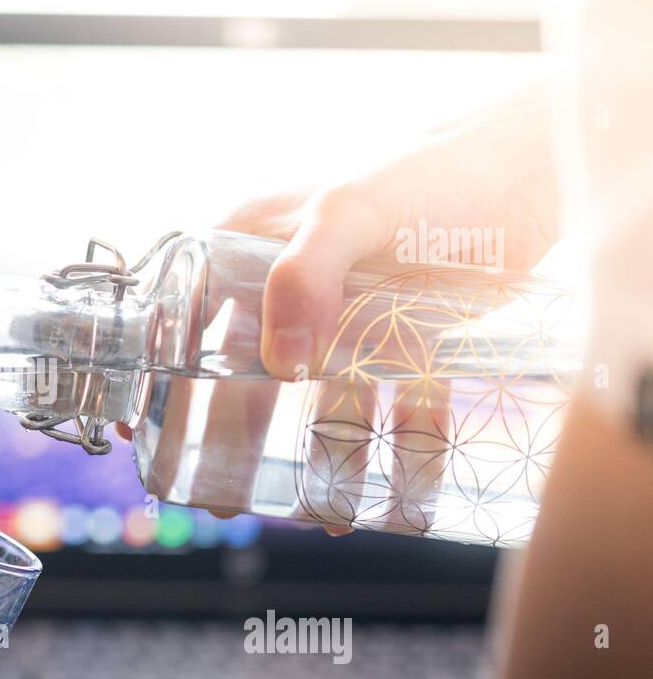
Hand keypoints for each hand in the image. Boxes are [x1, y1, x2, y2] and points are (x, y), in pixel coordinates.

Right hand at [127, 85, 559, 532]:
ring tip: (320, 511)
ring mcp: (345, 318)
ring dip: (317, 457)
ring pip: (317, 399)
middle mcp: (289, 288)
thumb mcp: (349, 210)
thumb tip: (279, 363)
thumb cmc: (427, 169)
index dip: (167, 382)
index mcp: (248, 247)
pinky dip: (391, 445)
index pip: (187, 322)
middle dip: (238, 441)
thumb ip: (304, 276)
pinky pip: (389, 402)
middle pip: (247, 376)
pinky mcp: (401, 339)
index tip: (151, 437)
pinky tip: (391, 488)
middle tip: (228, 500)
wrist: (527, 168)